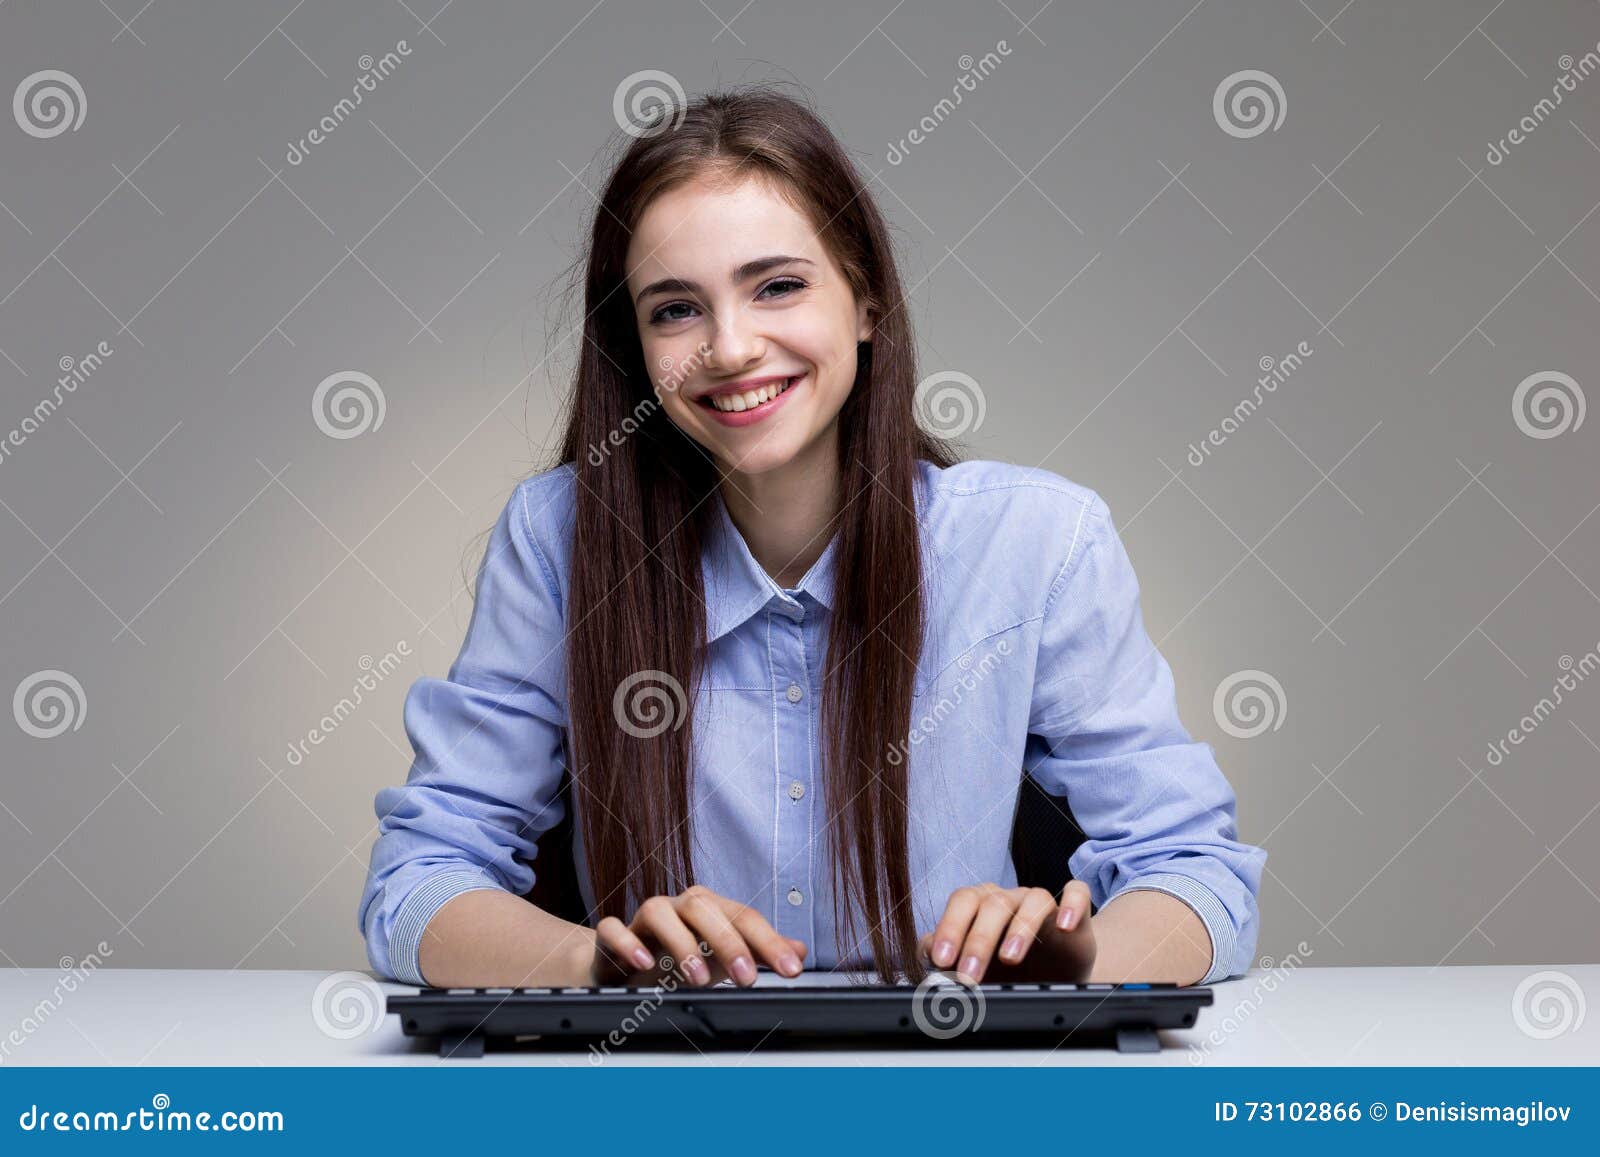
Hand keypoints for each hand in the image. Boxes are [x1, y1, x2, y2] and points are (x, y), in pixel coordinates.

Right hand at [590, 884, 807, 986]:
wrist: (620, 963)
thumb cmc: (676, 956)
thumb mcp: (722, 956)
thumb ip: (759, 952)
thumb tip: (801, 949)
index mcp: (709, 909)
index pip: (745, 916)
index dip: (770, 942)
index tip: (792, 969)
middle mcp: (678, 907)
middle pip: (704, 908)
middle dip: (728, 942)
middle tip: (747, 978)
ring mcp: (644, 918)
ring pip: (659, 911)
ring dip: (681, 943)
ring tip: (699, 978)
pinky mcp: (612, 936)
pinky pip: (614, 929)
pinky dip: (628, 942)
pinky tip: (646, 962)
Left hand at [919, 881, 1095, 983]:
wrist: (1053, 977)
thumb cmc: (1006, 969)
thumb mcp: (974, 966)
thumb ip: (947, 955)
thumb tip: (925, 949)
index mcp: (980, 905)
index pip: (962, 903)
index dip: (950, 928)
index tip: (941, 960)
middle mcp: (1010, 899)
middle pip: (993, 903)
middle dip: (978, 939)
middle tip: (969, 975)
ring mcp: (1041, 904)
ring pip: (1033, 899)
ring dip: (1020, 927)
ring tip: (1010, 958)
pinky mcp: (1075, 914)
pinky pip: (1077, 893)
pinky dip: (1072, 905)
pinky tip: (1065, 925)